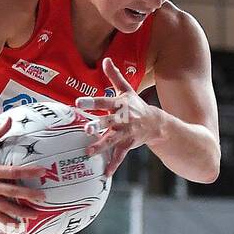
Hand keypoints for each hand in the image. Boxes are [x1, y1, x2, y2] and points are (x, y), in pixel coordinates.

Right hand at [0, 115, 51, 230]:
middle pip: (12, 192)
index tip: (43, 171)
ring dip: (20, 212)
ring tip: (34, 215)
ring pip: (5, 207)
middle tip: (43, 198)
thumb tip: (10, 118)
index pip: (13, 171)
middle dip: (29, 195)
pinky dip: (6, 220)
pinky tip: (17, 224)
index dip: (29, 172)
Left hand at [76, 56, 158, 177]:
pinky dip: (113, 165)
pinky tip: (105, 173)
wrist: (155, 124)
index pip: (104, 101)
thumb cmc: (136, 105)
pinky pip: (120, 156)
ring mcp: (125, 133)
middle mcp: (122, 119)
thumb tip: (105, 59)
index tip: (78, 102)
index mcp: (119, 105)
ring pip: (112, 140)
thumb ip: (114, 76)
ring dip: (101, 145)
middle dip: (97, 125)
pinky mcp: (127, 145)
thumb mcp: (127, 90)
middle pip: (108, 122)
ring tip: (88, 152)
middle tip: (86, 128)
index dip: (92, 102)